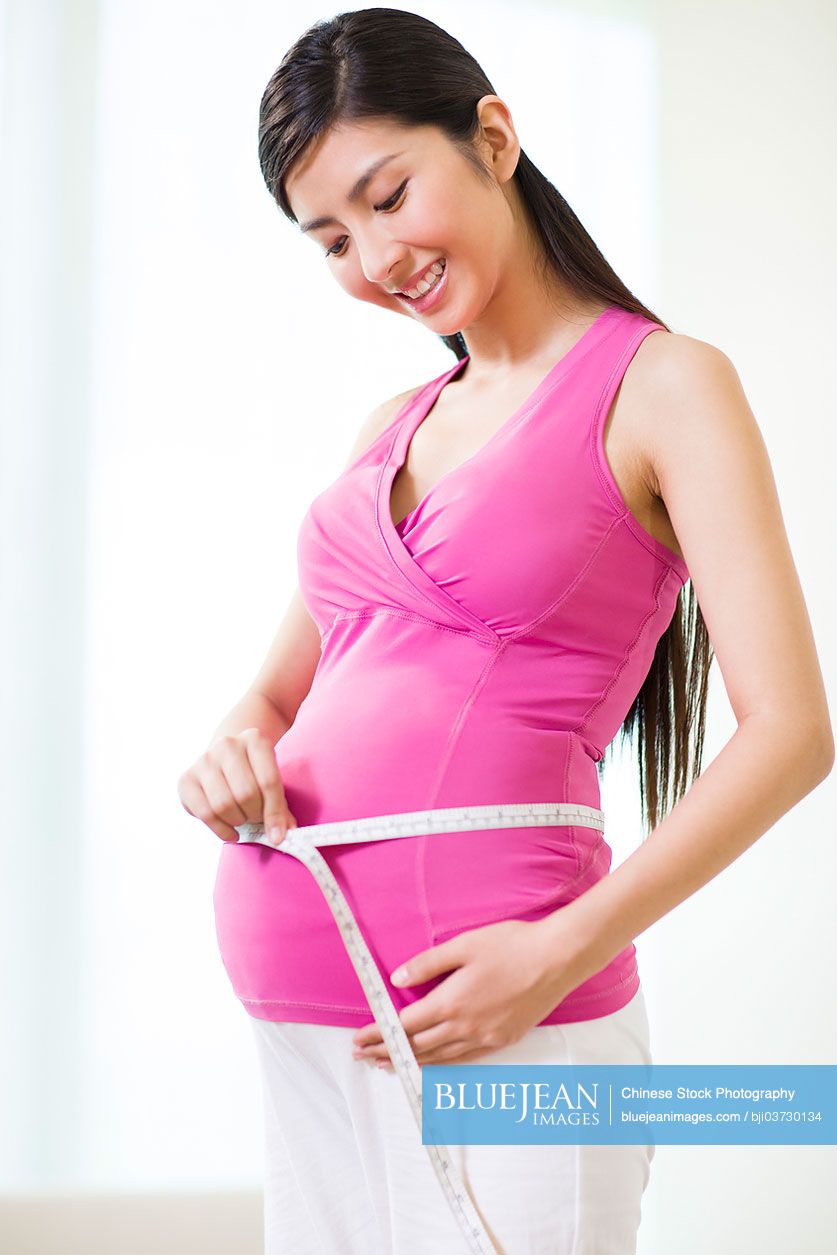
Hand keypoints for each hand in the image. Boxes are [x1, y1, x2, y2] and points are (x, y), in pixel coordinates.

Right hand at [177, 728, 296, 844]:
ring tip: (243, 819)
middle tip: (257, 819)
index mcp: (255, 740)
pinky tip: (231, 832)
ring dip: (238, 821)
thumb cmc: (254, 773)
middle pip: (245, 793)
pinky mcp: (187, 779)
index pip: (268, 781)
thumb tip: (280, 835)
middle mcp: (228, 745)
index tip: (278, 837)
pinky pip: (205, 813)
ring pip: (224, 804)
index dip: (275, 812)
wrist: (226, 758)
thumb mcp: (271, 780)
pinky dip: (221, 830)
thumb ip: (280, 807)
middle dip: (255, 815)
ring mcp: (204, 760)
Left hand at [351, 917, 575, 1067]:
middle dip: (387, 1052)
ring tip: (389, 1065)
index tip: (359, 1040)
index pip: (404, 1025)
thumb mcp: (464, 945)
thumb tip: (397, 978)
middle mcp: (465, 1027)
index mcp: (451, 1003)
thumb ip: (428, 964)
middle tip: (363, 1057)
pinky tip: (433, 1064)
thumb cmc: (511, 945)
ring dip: (411, 1062)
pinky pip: (464, 1059)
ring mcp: (486, 1038)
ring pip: (440, 1058)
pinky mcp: (503, 1040)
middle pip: (418, 1047)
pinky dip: (442, 1064)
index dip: (378, 1034)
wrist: (557, 959)